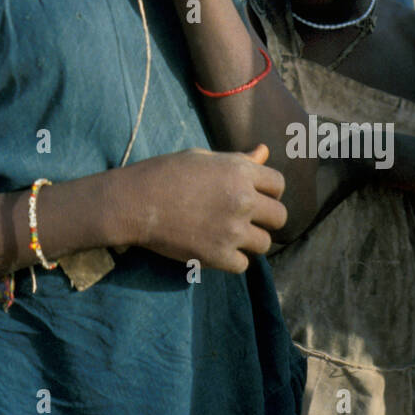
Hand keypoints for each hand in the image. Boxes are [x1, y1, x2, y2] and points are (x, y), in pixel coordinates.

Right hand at [127, 143, 286, 271]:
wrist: (135, 202)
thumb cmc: (166, 173)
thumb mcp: (203, 158)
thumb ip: (238, 159)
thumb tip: (264, 150)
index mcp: (240, 171)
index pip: (278, 184)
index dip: (268, 191)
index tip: (254, 196)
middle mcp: (242, 200)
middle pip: (279, 217)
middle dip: (265, 218)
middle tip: (244, 219)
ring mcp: (232, 230)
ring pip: (264, 244)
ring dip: (249, 241)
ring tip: (227, 234)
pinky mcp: (218, 256)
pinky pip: (243, 264)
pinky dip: (231, 259)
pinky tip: (215, 247)